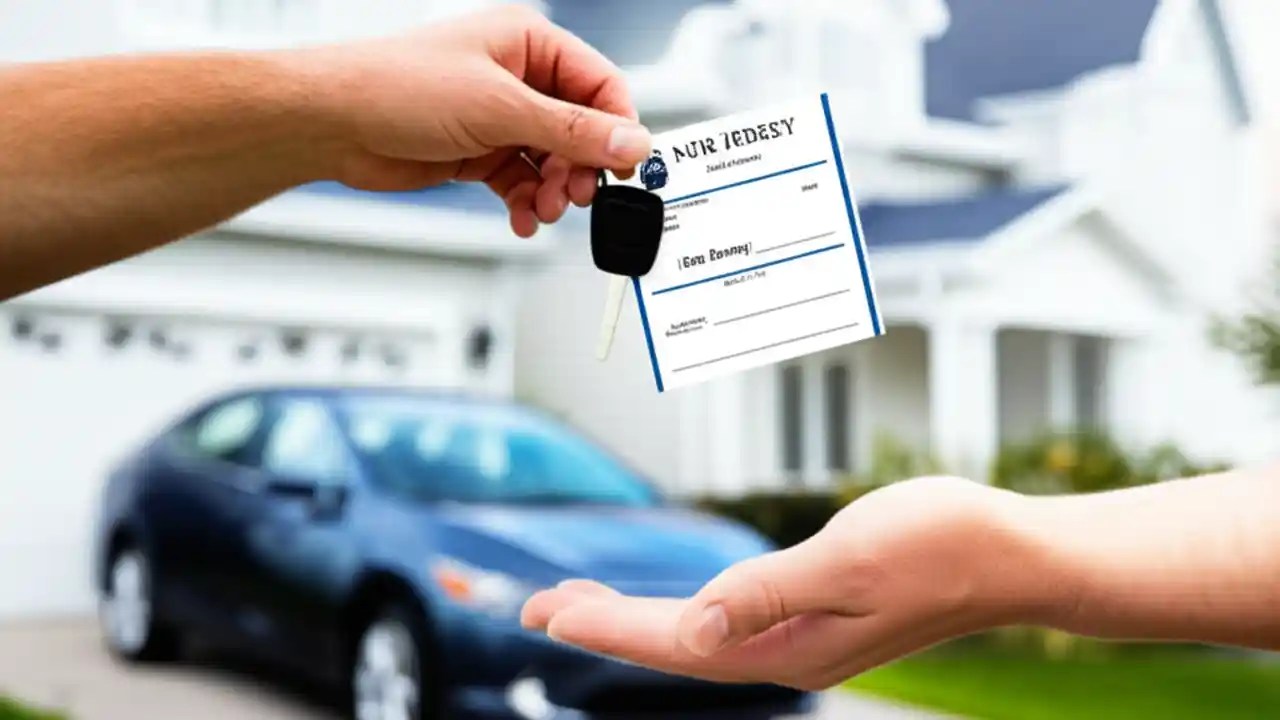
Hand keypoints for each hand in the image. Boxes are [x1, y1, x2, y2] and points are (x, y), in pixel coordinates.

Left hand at [300, 4, 651, 237]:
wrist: (333, 123)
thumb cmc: (396, 87)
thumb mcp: (499, 108)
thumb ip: (572, 130)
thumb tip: (630, 141)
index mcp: (528, 43)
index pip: (599, 85)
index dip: (617, 128)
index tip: (624, 167)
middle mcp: (517, 76)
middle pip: (580, 129)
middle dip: (580, 168)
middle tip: (575, 196)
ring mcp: (498, 116)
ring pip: (552, 161)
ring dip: (553, 192)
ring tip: (543, 209)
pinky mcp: (479, 152)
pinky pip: (522, 181)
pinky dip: (527, 203)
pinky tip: (523, 218)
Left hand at [521, 477, 1063, 689]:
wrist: (1008, 550)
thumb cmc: (939, 546)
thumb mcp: (847, 563)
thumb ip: (764, 594)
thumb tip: (694, 628)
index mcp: (786, 647)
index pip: (674, 641)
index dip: (605, 625)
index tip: (544, 610)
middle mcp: (785, 652)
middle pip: (674, 644)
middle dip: (603, 624)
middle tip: (536, 606)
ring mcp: (800, 637)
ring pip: (696, 634)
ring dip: (635, 618)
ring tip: (581, 603)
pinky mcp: (814, 613)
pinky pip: (726, 618)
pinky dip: (681, 609)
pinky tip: (670, 602)